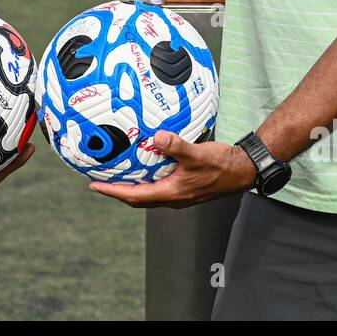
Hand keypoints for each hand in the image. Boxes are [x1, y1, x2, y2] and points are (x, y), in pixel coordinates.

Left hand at [89, 131, 257, 208]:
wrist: (242, 170)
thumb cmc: (222, 165)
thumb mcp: (197, 154)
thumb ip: (176, 146)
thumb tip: (157, 137)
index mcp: (171, 193)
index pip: (134, 196)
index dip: (112, 191)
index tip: (94, 186)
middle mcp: (173, 197)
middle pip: (137, 198)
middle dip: (116, 190)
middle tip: (99, 181)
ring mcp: (179, 193)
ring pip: (147, 192)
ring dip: (130, 186)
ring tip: (116, 174)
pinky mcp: (185, 186)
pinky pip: (158, 185)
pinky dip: (146, 178)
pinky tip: (145, 165)